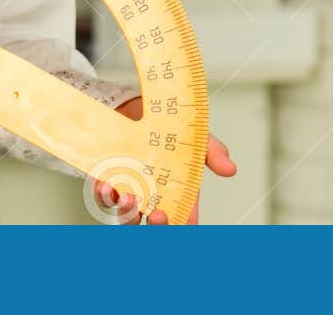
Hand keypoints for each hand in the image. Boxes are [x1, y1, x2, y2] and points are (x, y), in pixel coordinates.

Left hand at [89, 95, 237, 223]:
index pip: (182, 219)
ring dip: (128, 213)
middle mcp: (153, 195)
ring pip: (128, 216)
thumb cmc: (169, 127)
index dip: (183, 225)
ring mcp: (130, 190)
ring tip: (129, 199)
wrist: (139, 105)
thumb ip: (213, 152)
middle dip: (158, 227)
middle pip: (155, 225)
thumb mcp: (196, 137)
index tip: (185, 222)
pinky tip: (105, 185)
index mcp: (178, 191)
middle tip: (159, 216)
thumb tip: (230, 169)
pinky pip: (103, 196)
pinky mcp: (107, 180)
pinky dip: (103, 194)